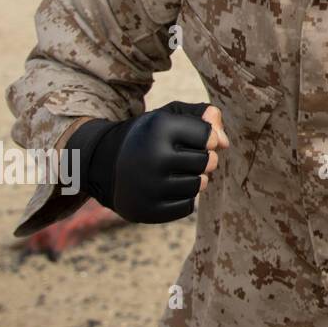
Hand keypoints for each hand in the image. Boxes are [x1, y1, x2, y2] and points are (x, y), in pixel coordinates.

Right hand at [111, 102, 228, 222]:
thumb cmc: (150, 136)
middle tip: (189, 157)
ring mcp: (148, 187)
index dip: (209, 137)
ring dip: (196, 179)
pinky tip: (169, 187)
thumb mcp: (171, 116)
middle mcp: (152, 158)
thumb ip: (203, 116)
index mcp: (159, 128)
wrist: (104, 163)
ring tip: (180, 171)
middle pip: (207, 162)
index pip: (209, 136)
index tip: (197, 138)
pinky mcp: (146, 210)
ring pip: (198, 186)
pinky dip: (184, 197)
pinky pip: (186, 207)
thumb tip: (223, 143)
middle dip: (205, 159)